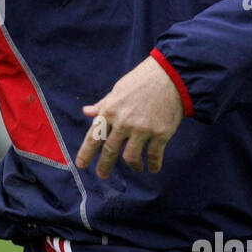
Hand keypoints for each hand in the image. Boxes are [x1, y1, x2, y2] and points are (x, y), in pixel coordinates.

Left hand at [75, 56, 184, 178]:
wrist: (171, 76)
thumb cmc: (142, 81)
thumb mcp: (118, 90)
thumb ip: (103, 104)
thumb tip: (86, 111)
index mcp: (110, 111)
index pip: (94, 136)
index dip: (86, 152)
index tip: (81, 165)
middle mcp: (123, 122)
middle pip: (110, 150)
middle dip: (105, 165)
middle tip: (102, 175)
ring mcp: (142, 129)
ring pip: (131, 157)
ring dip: (133, 166)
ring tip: (136, 168)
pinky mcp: (160, 134)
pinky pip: (153, 156)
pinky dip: (152, 165)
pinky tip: (152, 168)